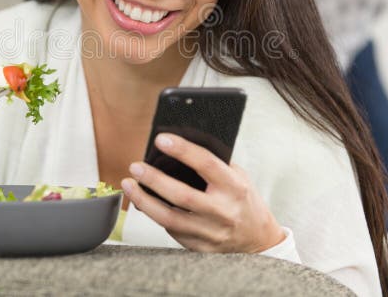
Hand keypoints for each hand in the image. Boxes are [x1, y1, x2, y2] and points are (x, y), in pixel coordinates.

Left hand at [121, 132, 285, 252]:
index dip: (182, 150)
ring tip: (129, 184)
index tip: (161, 139)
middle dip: (154, 179)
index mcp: (235, 187)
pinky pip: (171, 230)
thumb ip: (213, 164)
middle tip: (136, 166)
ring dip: (144, 200)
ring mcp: (211, 233)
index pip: (206, 164)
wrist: (258, 240)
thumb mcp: (238, 177)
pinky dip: (155, 214)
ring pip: (169, 219)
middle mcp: (223, 212)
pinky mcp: (200, 248)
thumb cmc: (244, 201)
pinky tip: (144, 202)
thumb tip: (177, 149)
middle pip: (182, 195)